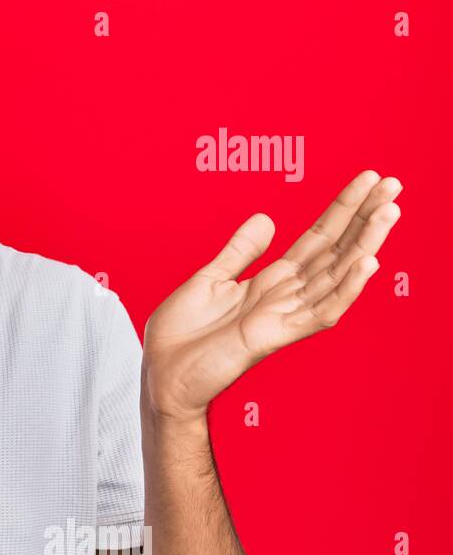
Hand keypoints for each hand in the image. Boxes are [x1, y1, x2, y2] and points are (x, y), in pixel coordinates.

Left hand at [142, 170, 402, 420]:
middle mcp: (284, 297)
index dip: (342, 210)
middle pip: (335, 252)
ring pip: (337, 276)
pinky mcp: (274, 337)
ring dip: (365, 244)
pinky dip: (346, 289)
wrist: (160, 375)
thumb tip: (266, 218)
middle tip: (394, 185)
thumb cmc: (181, 336)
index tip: (368, 179)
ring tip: (388, 211)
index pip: (317, 240)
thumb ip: (240, 252)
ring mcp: (283, 317)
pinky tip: (368, 263)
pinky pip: (320, 312)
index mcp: (269, 282)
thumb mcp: (208, 280)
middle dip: (364, 218)